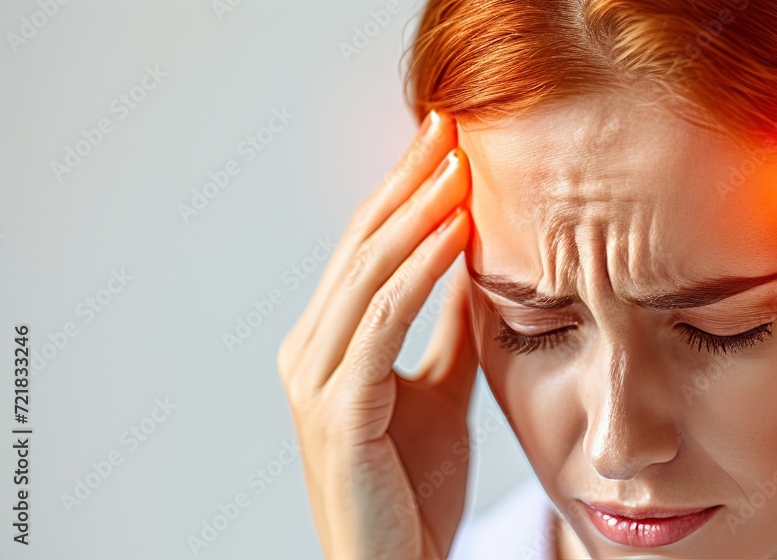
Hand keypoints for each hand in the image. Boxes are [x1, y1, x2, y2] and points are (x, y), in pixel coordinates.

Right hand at [277, 110, 478, 558]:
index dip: (403, 191)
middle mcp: (308, 353)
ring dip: (416, 212)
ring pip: (367, 274)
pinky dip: (419, 271)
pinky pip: (382, 323)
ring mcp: (315, 381)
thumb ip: (444, 328)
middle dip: (406, 181)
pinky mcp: (335, 411)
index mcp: (329, 345)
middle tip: (447, 125)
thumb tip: (468, 262)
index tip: (445, 140)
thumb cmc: (413, 489)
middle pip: (360, 248)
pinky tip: (456, 232)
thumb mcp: (439, 388)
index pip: (367, 250)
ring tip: (459, 163)